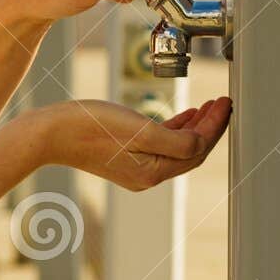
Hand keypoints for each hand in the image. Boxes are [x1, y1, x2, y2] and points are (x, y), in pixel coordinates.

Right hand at [37, 95, 231, 191]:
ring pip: (178, 149)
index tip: (227, 102)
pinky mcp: (126, 159)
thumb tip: (203, 143)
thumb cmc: (91, 126)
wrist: (52, 133)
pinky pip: (161, 147)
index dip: (216, 126)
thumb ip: (177, 140)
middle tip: (223, 102)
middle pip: (191, 153)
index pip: (198, 150)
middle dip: (210, 127)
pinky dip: (176, 130)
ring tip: (209, 106)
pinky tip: (183, 116)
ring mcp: (136, 170)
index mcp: (153, 172)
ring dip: (196, 128)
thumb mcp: (141, 130)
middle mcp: (148, 177)